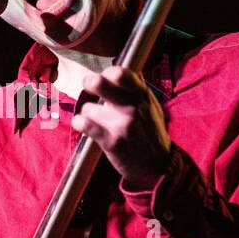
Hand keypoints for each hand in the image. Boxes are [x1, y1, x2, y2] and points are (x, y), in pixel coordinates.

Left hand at [71, 66, 171, 192]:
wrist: (159, 167)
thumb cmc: (151, 134)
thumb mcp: (151, 107)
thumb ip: (138, 89)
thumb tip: (125, 70)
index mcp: (142, 96)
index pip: (120, 73)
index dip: (108, 73)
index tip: (105, 80)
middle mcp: (133, 107)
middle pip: (99, 82)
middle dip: (89, 83)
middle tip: (89, 88)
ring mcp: (122, 124)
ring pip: (89, 107)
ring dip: (88, 114)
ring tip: (98, 122)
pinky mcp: (112, 141)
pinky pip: (85, 124)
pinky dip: (80, 123)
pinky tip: (83, 126)